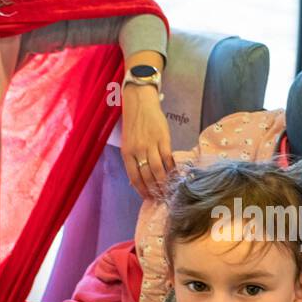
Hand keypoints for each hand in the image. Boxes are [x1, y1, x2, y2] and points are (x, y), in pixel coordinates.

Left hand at [120, 78, 173, 198]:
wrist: (140, 104)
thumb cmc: (133, 124)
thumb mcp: (128, 143)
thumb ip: (133, 159)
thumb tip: (139, 178)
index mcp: (127, 153)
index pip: (134, 177)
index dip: (141, 190)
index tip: (147, 198)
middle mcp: (138, 150)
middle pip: (147, 176)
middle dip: (154, 189)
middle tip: (160, 197)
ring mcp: (151, 145)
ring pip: (158, 169)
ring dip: (163, 182)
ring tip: (168, 189)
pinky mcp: (163, 139)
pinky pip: (168, 158)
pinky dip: (172, 168)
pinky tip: (174, 174)